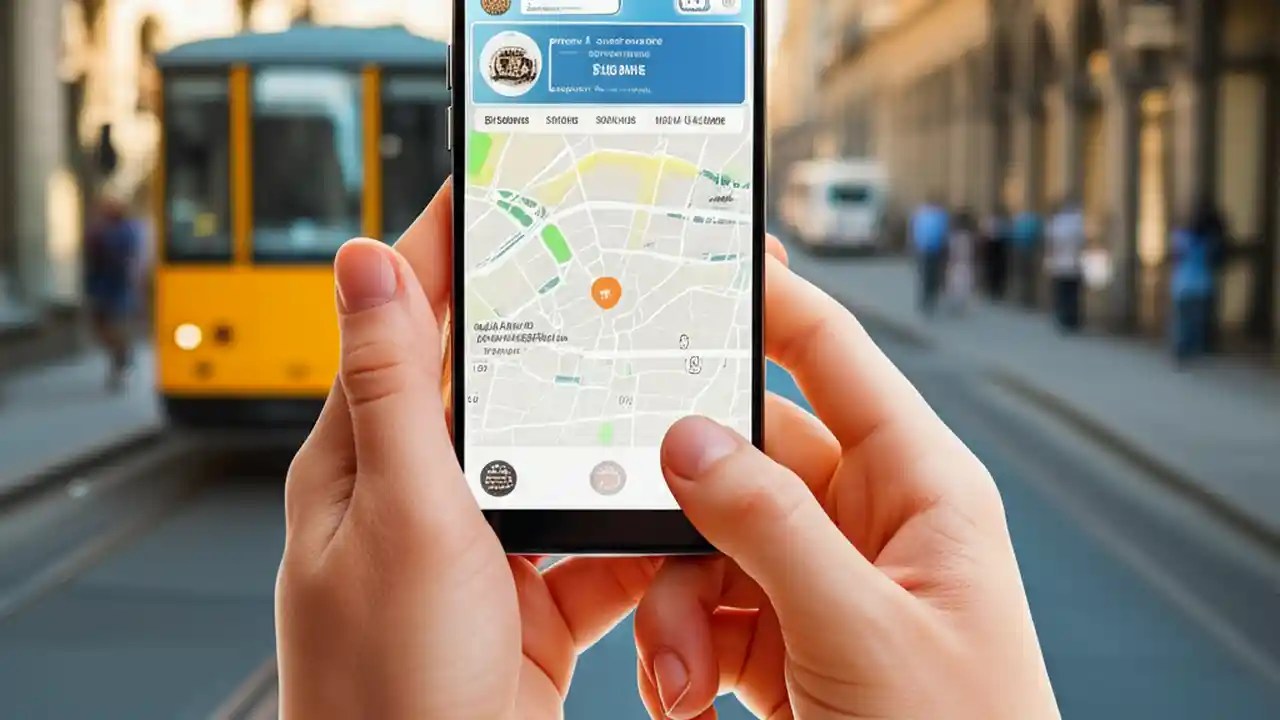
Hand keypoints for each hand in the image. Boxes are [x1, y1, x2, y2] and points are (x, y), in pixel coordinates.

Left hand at [276, 181, 657, 719]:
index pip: (401, 320)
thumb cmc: (389, 691)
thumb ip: (394, 391)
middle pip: (496, 388)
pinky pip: (595, 543)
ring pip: (559, 464)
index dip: (445, 245)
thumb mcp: (402, 520)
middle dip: (555, 341)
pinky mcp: (529, 600)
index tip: (495, 183)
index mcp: (362, 461)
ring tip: (657, 417)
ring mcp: (478, 552)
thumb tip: (363, 263)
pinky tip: (666, 533)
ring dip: (608, 454)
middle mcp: (418, 499)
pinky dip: (635, 540)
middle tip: (613, 283)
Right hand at [634, 257, 1059, 718]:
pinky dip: (682, 649)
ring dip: (676, 606)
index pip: (837, 360)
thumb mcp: (862, 632)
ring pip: (712, 543)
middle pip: (747, 460)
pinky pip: (710, 610)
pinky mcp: (788, 638)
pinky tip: (686, 697)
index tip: (704, 259)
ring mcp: (823, 581)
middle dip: (688, 511)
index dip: (774, 301)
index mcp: (919, 488)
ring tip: (678, 677)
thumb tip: (688, 439)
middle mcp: (869, 522)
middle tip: (634, 520)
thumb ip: (771, 529)